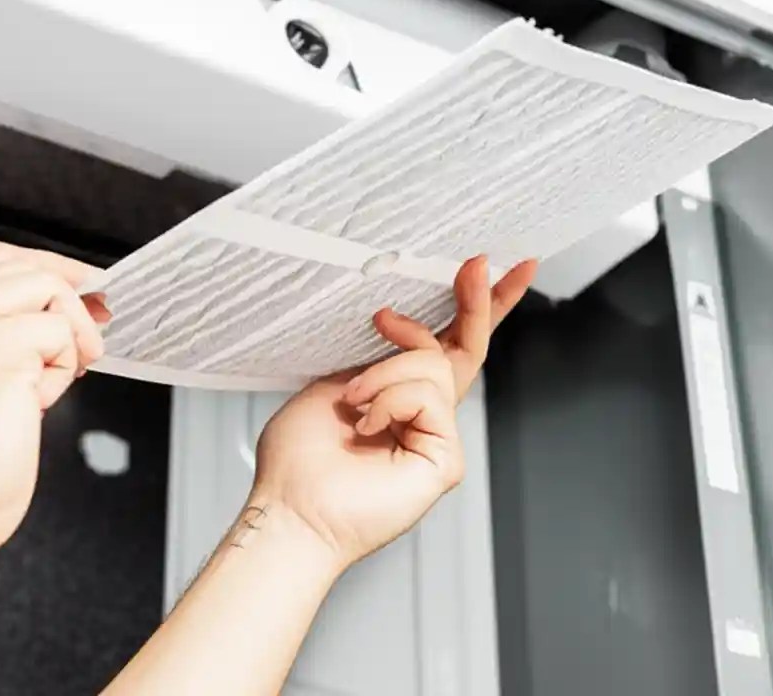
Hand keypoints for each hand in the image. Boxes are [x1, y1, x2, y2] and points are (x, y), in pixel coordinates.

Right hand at [0, 242, 109, 561]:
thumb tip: (55, 321)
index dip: (43, 269)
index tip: (78, 289)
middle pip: (20, 264)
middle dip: (70, 293)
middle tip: (94, 331)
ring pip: (44, 290)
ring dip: (66, 337)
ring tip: (50, 385)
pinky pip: (58, 332)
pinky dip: (64, 367)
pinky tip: (39, 402)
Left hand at [252, 255, 536, 568]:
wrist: (291, 508)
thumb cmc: (300, 459)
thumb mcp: (335, 381)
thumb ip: (376, 356)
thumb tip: (401, 323)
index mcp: (398, 395)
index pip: (445, 343)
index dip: (468, 306)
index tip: (481, 266)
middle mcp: (424, 414)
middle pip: (468, 348)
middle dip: (478, 302)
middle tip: (478, 264)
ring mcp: (438, 436)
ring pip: (434, 365)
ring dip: (384, 372)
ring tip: (351, 401)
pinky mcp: (445, 458)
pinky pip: (428, 398)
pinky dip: (390, 401)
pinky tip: (365, 426)